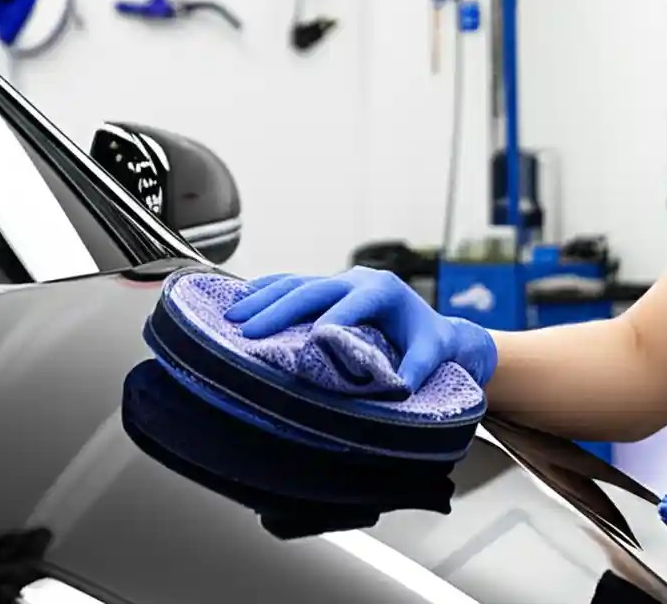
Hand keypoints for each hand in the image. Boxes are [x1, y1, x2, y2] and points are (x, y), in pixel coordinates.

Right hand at [223, 266, 497, 390]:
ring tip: (233, 315)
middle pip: (314, 289)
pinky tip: (241, 297)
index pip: (356, 302)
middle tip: (249, 329)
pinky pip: (292, 283)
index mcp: (384, 290)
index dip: (335, 318)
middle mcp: (359, 279)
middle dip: (281, 308)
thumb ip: (419, 368)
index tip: (314, 337)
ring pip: (296, 283)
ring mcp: (340, 281)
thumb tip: (402, 387)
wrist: (433, 329)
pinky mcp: (327, 288)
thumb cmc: (431, 342)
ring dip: (263, 298)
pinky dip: (266, 290)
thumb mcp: (432, 353)